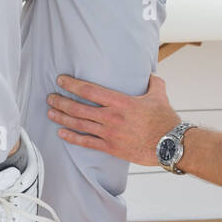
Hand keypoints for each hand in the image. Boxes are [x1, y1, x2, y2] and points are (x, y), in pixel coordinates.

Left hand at [46, 72, 179, 165]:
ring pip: (80, 124)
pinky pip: (87, 143)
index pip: (90, 90)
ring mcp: (109, 133)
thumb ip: (151, 81)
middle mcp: (111, 117)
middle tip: (50, 97)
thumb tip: (149, 73)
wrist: (170, 144)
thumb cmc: (165, 119)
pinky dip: (72, 138)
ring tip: (50, 112)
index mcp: (120, 101)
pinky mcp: (111, 148)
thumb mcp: (158, 93)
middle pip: (79, 108)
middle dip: (61, 101)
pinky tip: (62, 133)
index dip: (72, 84)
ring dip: (63, 117)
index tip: (61, 80)